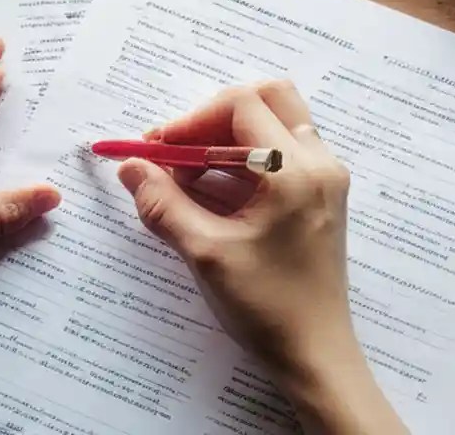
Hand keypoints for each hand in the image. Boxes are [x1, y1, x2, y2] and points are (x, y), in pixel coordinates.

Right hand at [117, 81, 404, 434]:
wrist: (315, 355)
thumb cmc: (265, 306)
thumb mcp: (205, 252)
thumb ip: (163, 204)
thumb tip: (130, 166)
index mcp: (296, 171)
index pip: (242, 106)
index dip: (190, 120)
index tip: (156, 150)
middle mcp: (320, 163)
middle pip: (266, 99)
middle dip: (212, 116)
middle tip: (176, 150)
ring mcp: (325, 178)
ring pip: (274, 123)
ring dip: (226, 137)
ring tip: (186, 175)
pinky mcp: (320, 196)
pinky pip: (281, 151)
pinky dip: (243, 157)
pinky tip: (211, 192)